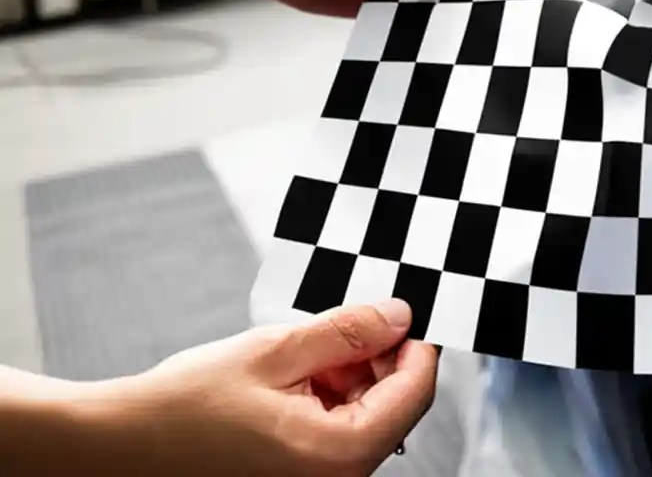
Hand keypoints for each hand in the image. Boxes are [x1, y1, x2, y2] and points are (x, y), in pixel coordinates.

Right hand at [77, 299, 436, 475]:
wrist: (118, 450)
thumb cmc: (181, 409)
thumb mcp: (274, 350)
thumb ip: (346, 331)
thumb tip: (398, 316)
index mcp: (337, 453)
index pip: (415, 393)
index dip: (417, 345)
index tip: (404, 314)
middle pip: (394, 407)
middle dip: (375, 360)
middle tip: (340, 326)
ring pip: (365, 418)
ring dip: (348, 379)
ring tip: (298, 356)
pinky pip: (336, 435)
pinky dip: (326, 401)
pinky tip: (291, 380)